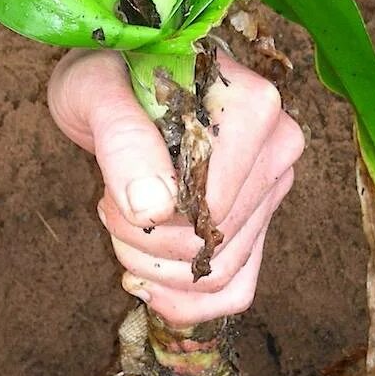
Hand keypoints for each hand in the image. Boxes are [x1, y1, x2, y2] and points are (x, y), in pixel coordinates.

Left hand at [48, 49, 303, 325]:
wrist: (119, 77)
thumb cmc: (107, 73)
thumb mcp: (95, 92)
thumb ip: (123, 141)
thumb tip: (153, 210)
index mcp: (253, 110)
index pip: (208, 210)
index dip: (148, 223)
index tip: (110, 195)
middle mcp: (279, 148)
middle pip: (214, 247)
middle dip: (146, 246)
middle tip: (110, 209)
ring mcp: (274, 186)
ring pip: (220, 275)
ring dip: (157, 271)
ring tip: (123, 227)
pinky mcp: (260, 218)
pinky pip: (237, 289)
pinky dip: (187, 302)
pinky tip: (147, 285)